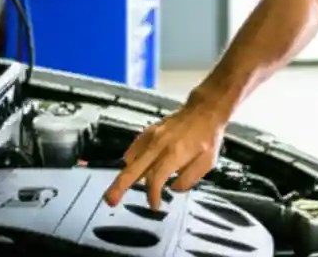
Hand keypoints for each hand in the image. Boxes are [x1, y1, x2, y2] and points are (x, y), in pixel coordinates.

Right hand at [103, 99, 227, 209]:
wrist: (203, 110)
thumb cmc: (208, 137)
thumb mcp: (208, 162)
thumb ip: (190, 178)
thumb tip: (173, 188)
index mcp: (174, 154)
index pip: (155, 179)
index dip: (152, 195)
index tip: (155, 206)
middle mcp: (158, 145)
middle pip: (134, 169)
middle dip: (120, 187)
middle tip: (110, 201)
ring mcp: (150, 136)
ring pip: (131, 159)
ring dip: (124, 176)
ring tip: (117, 190)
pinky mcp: (148, 131)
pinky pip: (133, 149)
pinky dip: (129, 160)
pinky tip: (130, 168)